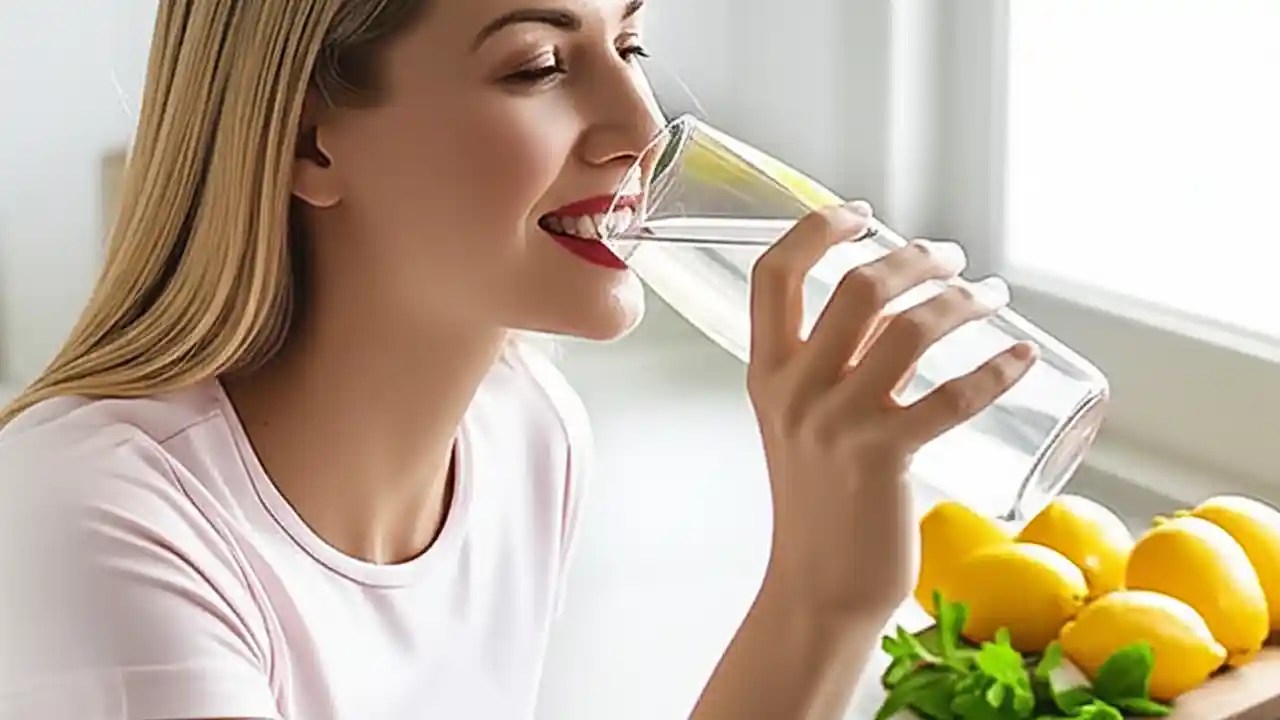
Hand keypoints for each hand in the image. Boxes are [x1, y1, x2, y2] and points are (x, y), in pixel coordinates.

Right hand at [747, 201, 1037, 620]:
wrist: (816, 587)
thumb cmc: (817, 503)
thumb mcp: (799, 423)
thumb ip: (829, 369)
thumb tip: (894, 311)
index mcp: (766, 375)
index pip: (774, 276)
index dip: (817, 230)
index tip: (860, 214)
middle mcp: (795, 391)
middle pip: (856, 287)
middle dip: (914, 259)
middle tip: (951, 259)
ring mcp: (837, 425)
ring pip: (910, 329)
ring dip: (963, 301)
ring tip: (992, 297)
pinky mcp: (885, 459)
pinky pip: (954, 396)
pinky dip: (998, 369)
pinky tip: (1023, 356)